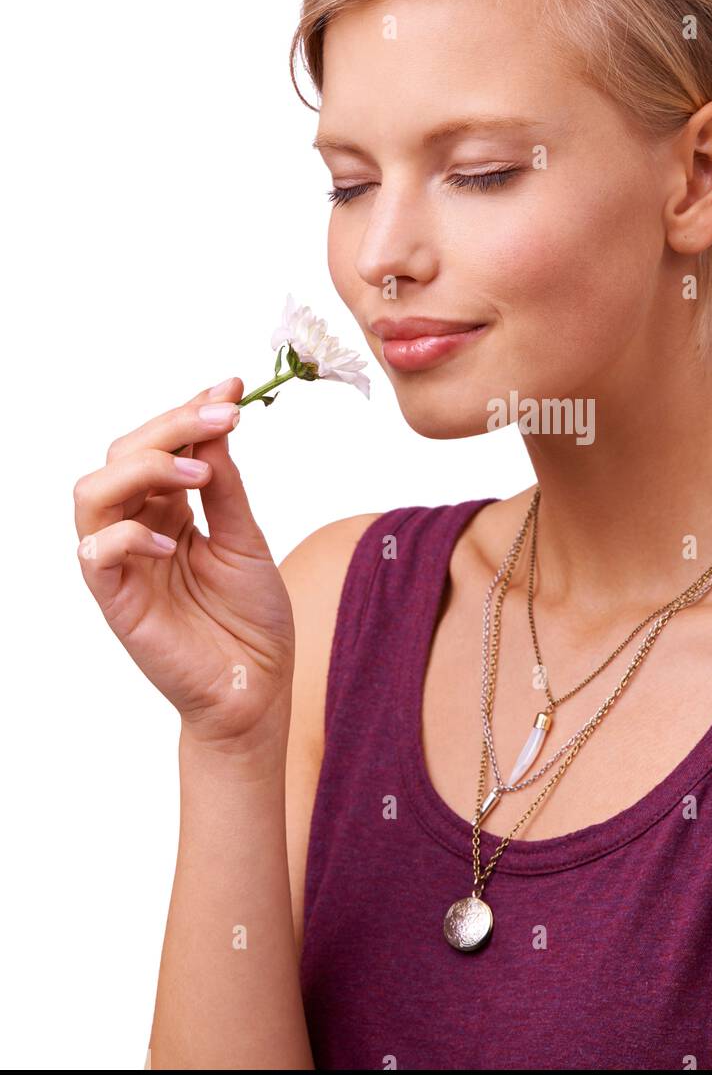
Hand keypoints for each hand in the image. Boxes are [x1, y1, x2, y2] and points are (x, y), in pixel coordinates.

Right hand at [74, 378, 294, 756]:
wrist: (257, 687)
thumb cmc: (251, 619)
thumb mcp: (246, 537)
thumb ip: (226, 484)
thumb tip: (220, 419)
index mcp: (168, 510)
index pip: (160, 444)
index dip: (188, 410)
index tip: (232, 386)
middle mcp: (138, 527)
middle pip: (122, 454)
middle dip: (171, 424)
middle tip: (225, 416)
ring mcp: (122, 563)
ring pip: (92, 492)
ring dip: (145, 468)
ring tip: (200, 472)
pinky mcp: (115, 601)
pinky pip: (93, 554)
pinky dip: (124, 535)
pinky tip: (169, 540)